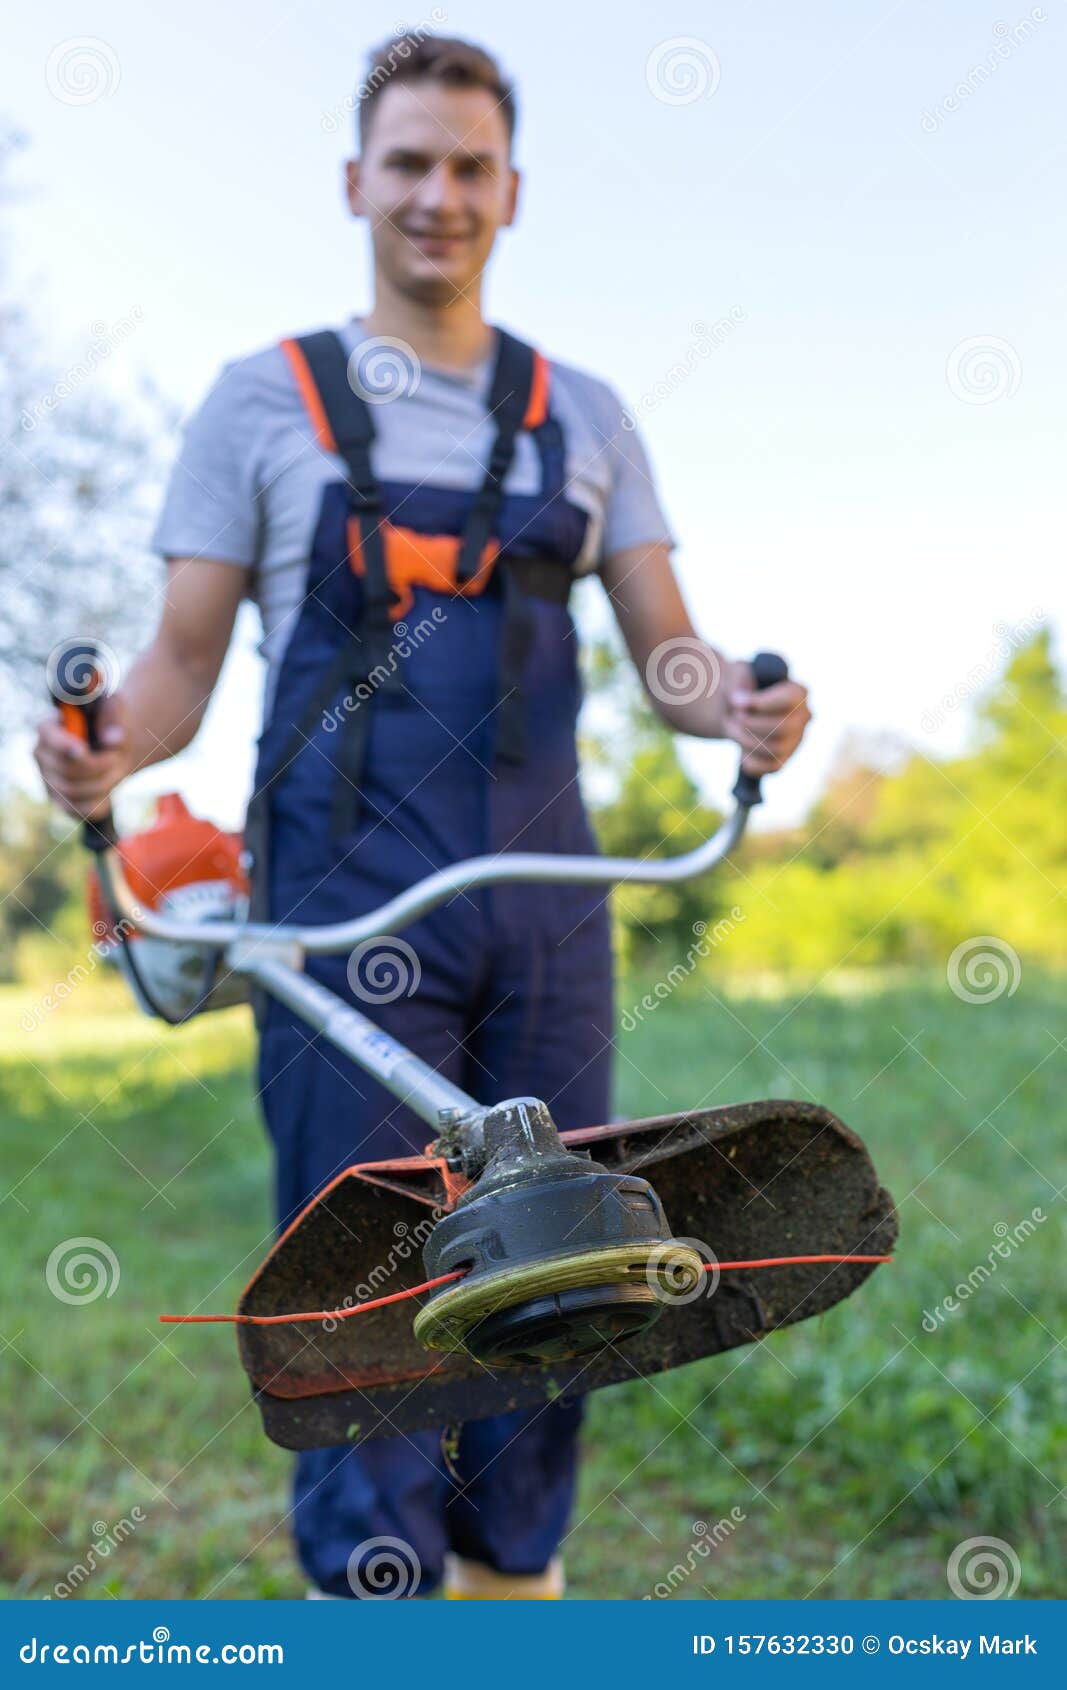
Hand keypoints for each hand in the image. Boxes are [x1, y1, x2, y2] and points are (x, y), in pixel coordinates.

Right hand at [34, 693, 132, 819]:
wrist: (114, 749)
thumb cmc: (109, 726)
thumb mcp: (114, 712)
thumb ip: (114, 717)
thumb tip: (115, 738)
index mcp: (50, 728)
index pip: (46, 736)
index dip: (61, 745)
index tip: (82, 750)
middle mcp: (42, 754)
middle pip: (65, 768)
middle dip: (98, 765)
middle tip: (117, 756)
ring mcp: (48, 780)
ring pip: (74, 791)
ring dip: (104, 782)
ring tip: (116, 768)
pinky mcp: (61, 802)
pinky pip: (82, 809)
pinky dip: (102, 800)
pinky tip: (109, 785)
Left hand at [723, 663, 811, 776]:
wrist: (732, 709)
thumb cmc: (740, 687)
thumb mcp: (738, 675)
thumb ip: (740, 680)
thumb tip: (739, 697)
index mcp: (798, 693)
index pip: (789, 700)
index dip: (761, 703)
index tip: (736, 701)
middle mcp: (803, 717)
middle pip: (783, 728)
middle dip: (751, 723)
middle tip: (733, 715)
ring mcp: (795, 741)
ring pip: (775, 749)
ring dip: (744, 739)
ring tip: (731, 726)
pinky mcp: (782, 760)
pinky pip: (769, 767)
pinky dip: (749, 760)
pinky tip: (740, 748)